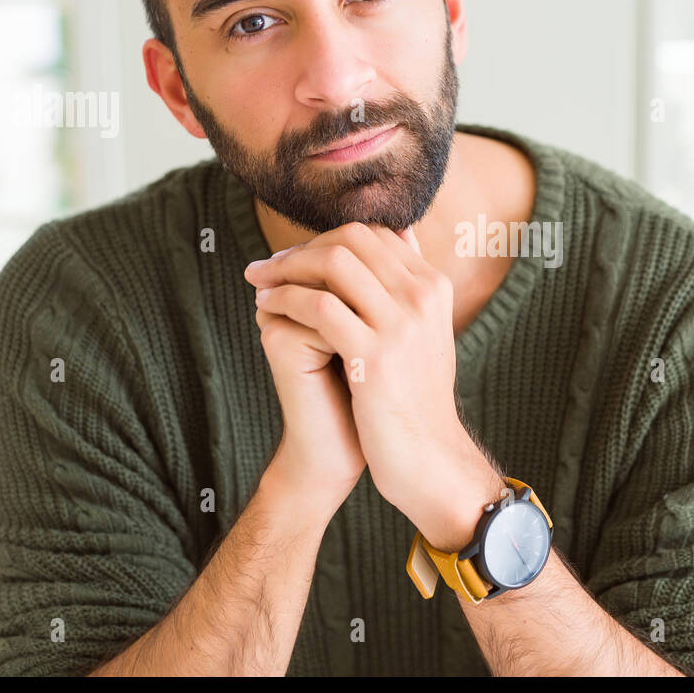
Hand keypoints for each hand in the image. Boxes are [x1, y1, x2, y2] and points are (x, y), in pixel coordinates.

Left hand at [246, 222, 503, 545]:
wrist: (427, 458)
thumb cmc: (415, 400)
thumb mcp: (423, 334)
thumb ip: (406, 289)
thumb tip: (393, 239)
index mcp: (434, 287)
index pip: (376, 234)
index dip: (327, 238)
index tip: (296, 258)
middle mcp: (422, 297)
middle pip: (353, 239)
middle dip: (303, 247)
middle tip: (268, 266)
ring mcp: (400, 324)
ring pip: (334, 262)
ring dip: (286, 267)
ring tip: (259, 281)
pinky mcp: (373, 355)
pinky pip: (318, 305)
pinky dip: (284, 299)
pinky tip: (266, 308)